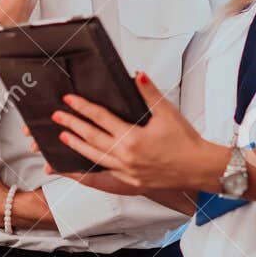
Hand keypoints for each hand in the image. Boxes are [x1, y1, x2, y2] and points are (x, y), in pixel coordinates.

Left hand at [48, 72, 227, 194]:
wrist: (199, 168)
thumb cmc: (186, 141)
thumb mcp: (168, 112)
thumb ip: (149, 93)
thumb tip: (137, 75)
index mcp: (134, 138)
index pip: (101, 118)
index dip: (83, 107)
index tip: (69, 100)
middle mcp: (126, 157)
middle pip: (91, 138)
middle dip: (72, 125)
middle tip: (57, 117)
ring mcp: (126, 172)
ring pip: (94, 157)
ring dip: (76, 146)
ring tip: (62, 137)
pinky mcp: (129, 181)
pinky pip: (103, 175)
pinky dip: (88, 168)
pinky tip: (80, 164)